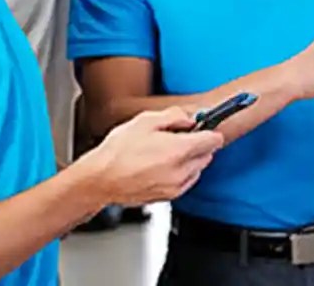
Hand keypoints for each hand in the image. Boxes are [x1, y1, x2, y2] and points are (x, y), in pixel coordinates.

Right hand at [72, 107, 223, 209]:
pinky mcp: (169, 197)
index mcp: (179, 150)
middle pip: (207, 155)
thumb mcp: (144, 121)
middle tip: (179, 137)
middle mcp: (181, 171)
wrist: (100, 180)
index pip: (213, 140)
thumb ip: (173, 116)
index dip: (209, 130)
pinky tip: (161, 165)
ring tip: (165, 152)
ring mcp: (176, 186)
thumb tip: (188, 119)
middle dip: (198, 144)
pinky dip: (181, 172)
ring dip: (190, 160)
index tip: (204, 127)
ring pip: (198, 169)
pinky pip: (186, 181)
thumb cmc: (117, 152)